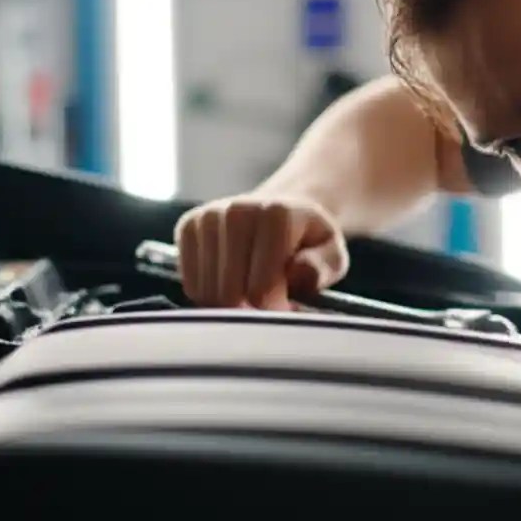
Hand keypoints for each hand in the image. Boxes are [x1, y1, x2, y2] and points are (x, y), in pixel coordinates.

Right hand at [174, 195, 349, 310]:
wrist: (278, 212)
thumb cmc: (306, 241)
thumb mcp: (333, 254)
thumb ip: (325, 266)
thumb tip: (298, 271)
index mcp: (276, 214)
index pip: (262, 288)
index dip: (275, 311)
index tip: (287, 309)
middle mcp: (236, 209)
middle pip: (229, 293)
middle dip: (250, 310)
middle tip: (268, 305)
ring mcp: (207, 216)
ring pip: (208, 292)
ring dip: (230, 305)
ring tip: (251, 291)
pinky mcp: (187, 226)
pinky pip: (192, 285)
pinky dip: (210, 295)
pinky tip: (231, 282)